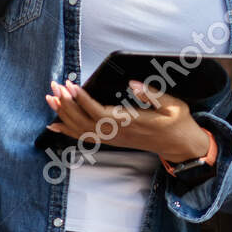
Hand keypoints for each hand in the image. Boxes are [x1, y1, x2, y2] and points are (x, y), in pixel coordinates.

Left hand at [44, 79, 211, 164]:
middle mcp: (120, 133)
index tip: (72, 86)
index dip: (84, 100)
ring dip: (64, 114)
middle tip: (55, 86)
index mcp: (133, 122)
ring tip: (51, 98)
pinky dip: (68, 130)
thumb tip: (133, 84)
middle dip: (67, 104)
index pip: (101, 113)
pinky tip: (55, 124)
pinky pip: (86, 137)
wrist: (181, 146)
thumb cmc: (178, 123)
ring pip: (82, 130)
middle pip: (85, 121)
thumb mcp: (173, 105)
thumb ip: (152, 95)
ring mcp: (115, 139)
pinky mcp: (113, 140)